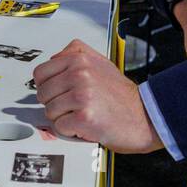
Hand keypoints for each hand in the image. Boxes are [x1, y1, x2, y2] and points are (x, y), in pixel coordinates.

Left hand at [32, 39, 162, 152]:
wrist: (145, 116)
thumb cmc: (123, 95)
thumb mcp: (100, 62)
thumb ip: (75, 55)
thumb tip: (53, 61)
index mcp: (79, 59)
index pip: (41, 73)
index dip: (47, 86)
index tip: (57, 92)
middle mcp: (79, 74)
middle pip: (42, 93)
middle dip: (54, 103)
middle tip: (72, 107)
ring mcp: (81, 95)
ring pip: (49, 111)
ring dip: (63, 118)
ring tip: (81, 115)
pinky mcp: (84, 117)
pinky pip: (59, 127)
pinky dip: (70, 131)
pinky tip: (84, 125)